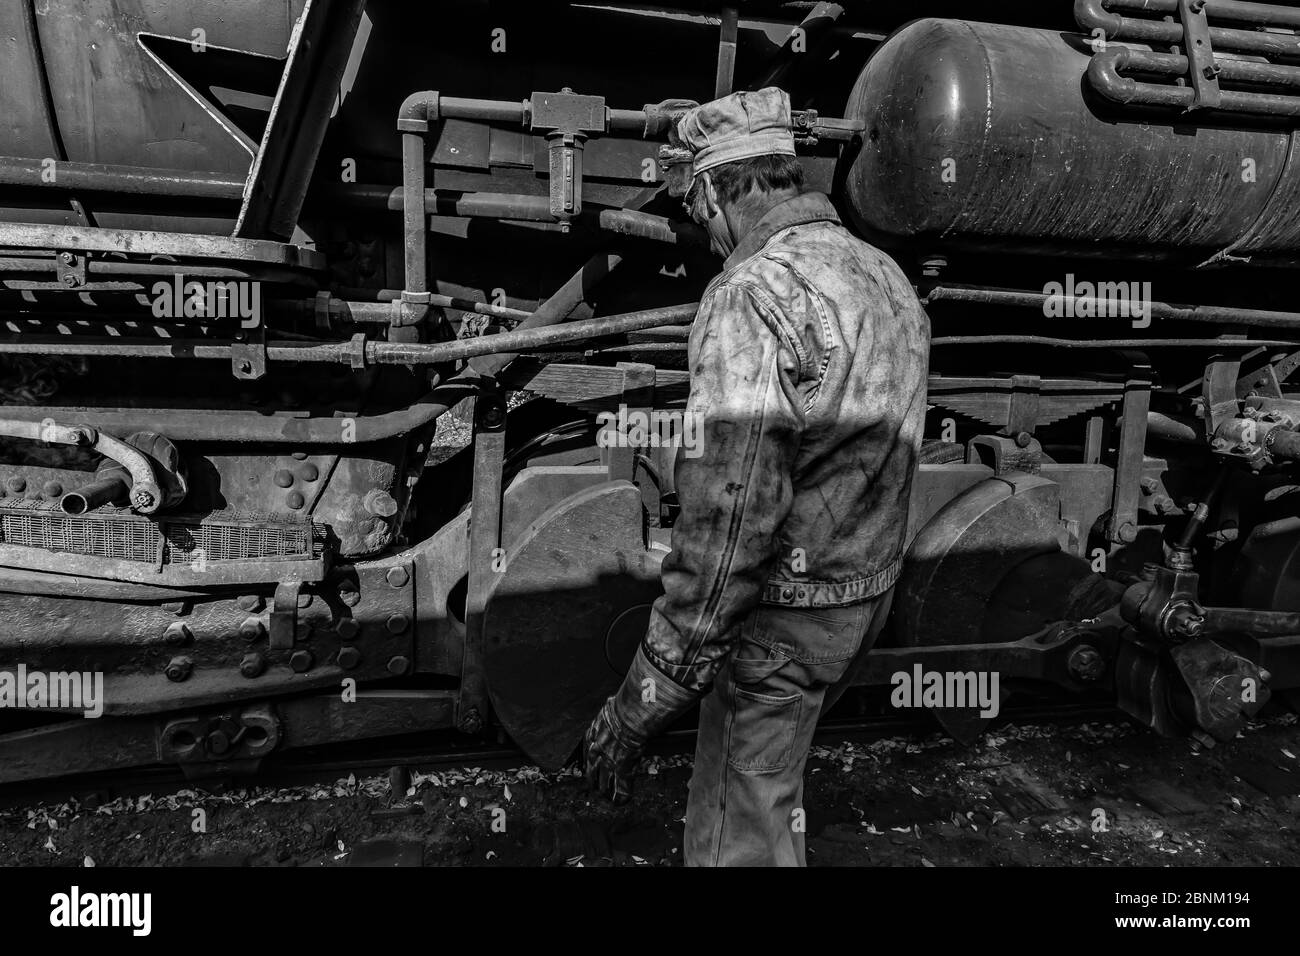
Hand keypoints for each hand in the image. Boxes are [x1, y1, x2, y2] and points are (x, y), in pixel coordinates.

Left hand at [579, 645, 699, 803]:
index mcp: (594, 730)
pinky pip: (620, 786)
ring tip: (606, 797)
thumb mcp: (614, 702)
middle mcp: (597, 747)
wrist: (632, 714)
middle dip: (592, 777)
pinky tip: (622, 801)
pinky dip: (621, 795)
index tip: (589, 761)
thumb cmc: (626, 704)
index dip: (589, 756)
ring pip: (603, 779)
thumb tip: (620, 695)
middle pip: (591, 767)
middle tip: (593, 785)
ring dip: (604, 789)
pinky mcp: (622, 768)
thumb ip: (614, 705)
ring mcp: (608, 759)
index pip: (587, 746)